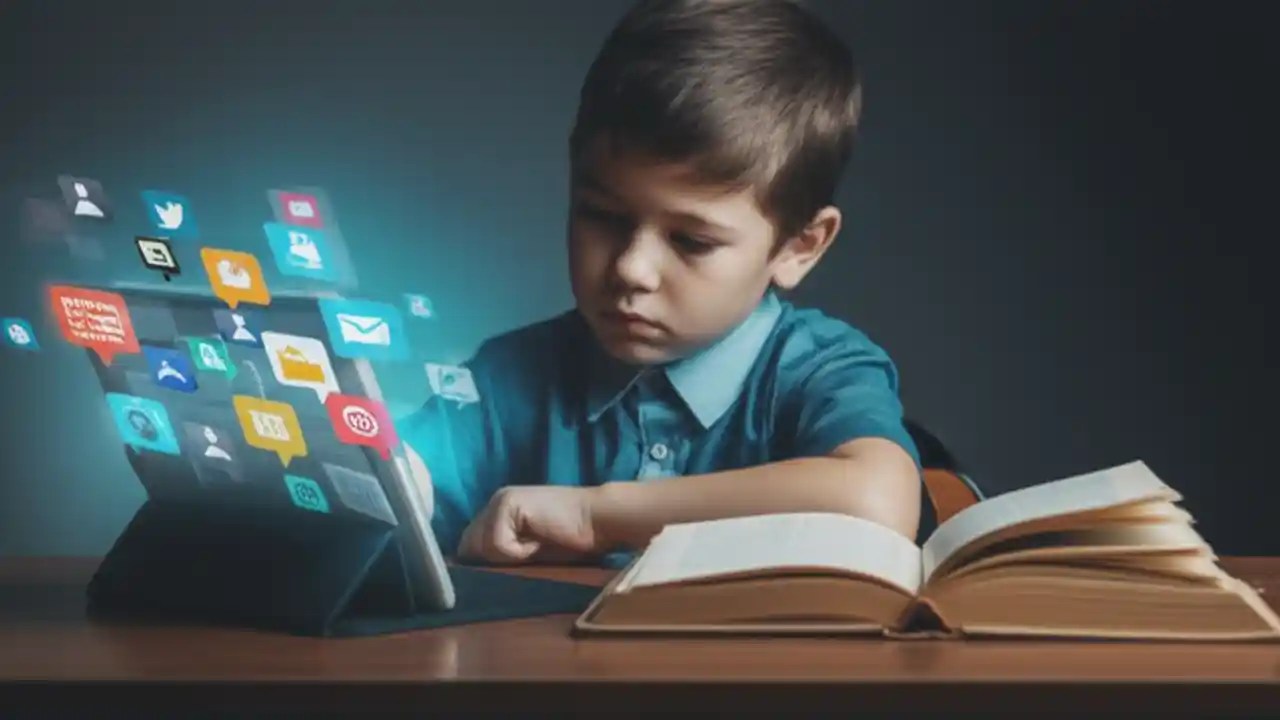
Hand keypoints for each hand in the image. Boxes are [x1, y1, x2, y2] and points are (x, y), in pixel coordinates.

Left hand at [458, 486, 605, 564]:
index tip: (505, 572)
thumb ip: (503, 553)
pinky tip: (539, 543)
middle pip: (469, 546)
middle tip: (525, 560)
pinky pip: (497, 544)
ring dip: (506, 557)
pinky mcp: (508, 504)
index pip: (469, 544)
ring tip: (534, 549)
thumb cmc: (571, 541)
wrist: (599, 521)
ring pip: (480, 546)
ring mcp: (500, 500)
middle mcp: (495, 501)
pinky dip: (517, 552)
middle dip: (490, 562)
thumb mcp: (530, 550)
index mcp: (499, 510)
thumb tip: (475, 572)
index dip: (481, 563)